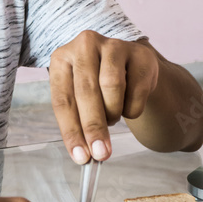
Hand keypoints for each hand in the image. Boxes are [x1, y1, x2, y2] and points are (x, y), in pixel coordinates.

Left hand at [49, 31, 158, 163]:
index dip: (71, 131)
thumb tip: (84, 156)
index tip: (80, 157)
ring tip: (112, 117)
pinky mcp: (141, 54)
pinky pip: (137, 89)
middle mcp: (85, 44)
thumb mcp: (79, 98)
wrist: (130, 68)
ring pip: (111, 86)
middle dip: (93, 127)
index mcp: (61, 57)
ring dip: (113, 113)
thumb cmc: (97, 86)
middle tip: (100, 154)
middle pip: (86, 91)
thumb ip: (78, 122)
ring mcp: (114, 45)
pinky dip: (133, 108)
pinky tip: (128, 105)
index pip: (62, 99)